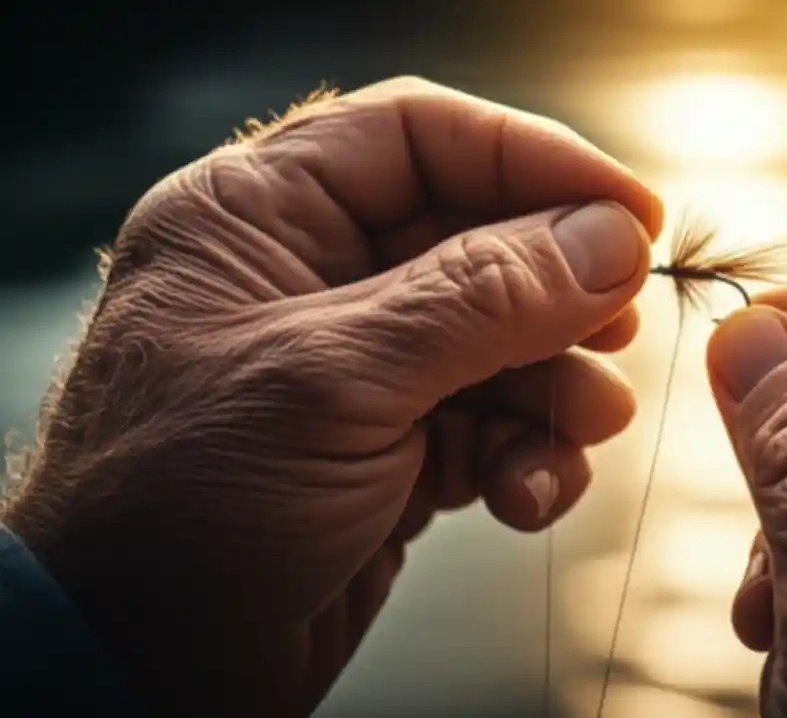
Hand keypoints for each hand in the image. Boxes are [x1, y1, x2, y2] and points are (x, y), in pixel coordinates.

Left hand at [3, 77, 661, 714]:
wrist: (139, 677)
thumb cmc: (179, 518)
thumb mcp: (335, 383)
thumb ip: (481, 299)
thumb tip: (609, 238)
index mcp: (258, 218)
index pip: (420, 137)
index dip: (534, 160)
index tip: (632, 211)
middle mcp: (312, 280)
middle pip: (480, 240)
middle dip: (558, 293)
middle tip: (617, 330)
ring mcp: (358, 370)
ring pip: (503, 339)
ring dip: (557, 386)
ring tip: (581, 428)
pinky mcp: (393, 451)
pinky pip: (495, 424)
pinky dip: (528, 458)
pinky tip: (523, 497)